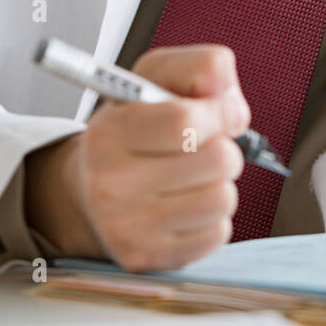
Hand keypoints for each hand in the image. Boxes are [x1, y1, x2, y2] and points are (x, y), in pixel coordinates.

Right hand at [25, 45, 250, 270]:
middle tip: (204, 145)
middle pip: (217, 160)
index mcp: (109, 132)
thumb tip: (233, 108)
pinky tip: (187, 203)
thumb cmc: (135, 125)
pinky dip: (212, 216)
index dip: (218, 113)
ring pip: (222, 199)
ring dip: (220, 182)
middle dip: (224, 147)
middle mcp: (111, 184)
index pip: (184, 122)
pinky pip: (217, 234)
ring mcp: (127, 227)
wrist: (92, 185)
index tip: (221, 111)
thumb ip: (201, 67)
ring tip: (195, 175)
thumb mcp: (157, 77)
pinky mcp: (146, 258)